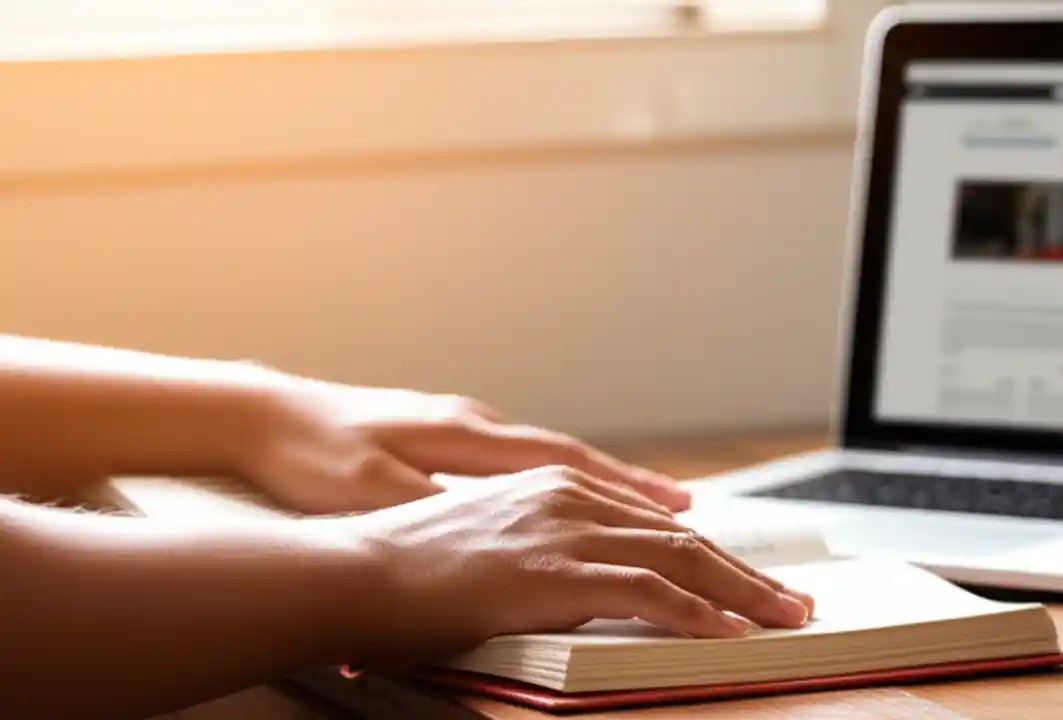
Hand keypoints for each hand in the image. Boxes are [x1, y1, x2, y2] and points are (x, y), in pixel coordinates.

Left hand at [240, 379, 688, 514]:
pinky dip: (561, 479)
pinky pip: (522, 461)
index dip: (625, 487)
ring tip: (648, 505)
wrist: (265, 415)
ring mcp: (462, 427)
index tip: (678, 509)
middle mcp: (476, 424)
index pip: (565, 462)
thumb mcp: (367, 488)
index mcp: (466, 436)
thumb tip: (489, 528)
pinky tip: (569, 496)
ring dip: (601, 481)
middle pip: (573, 456)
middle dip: (632, 484)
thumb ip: (430, 508)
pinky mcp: (443, 438)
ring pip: (551, 458)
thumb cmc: (312, 455)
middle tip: (687, 509)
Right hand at [338, 466, 813, 662]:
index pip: (649, 522)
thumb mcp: (484, 550)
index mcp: (551, 487)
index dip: (705, 551)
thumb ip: (536, 558)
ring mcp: (563, 529)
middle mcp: (566, 496)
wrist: (351, 573)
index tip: (743, 576)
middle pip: (678, 536)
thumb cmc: (404, 575)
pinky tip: (729, 635)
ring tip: (783, 618)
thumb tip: (572, 591)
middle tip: (788, 600)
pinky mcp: (555, 570)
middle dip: (742, 571)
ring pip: (679, 559)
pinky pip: (649, 592)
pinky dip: (698, 614)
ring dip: (741, 592)